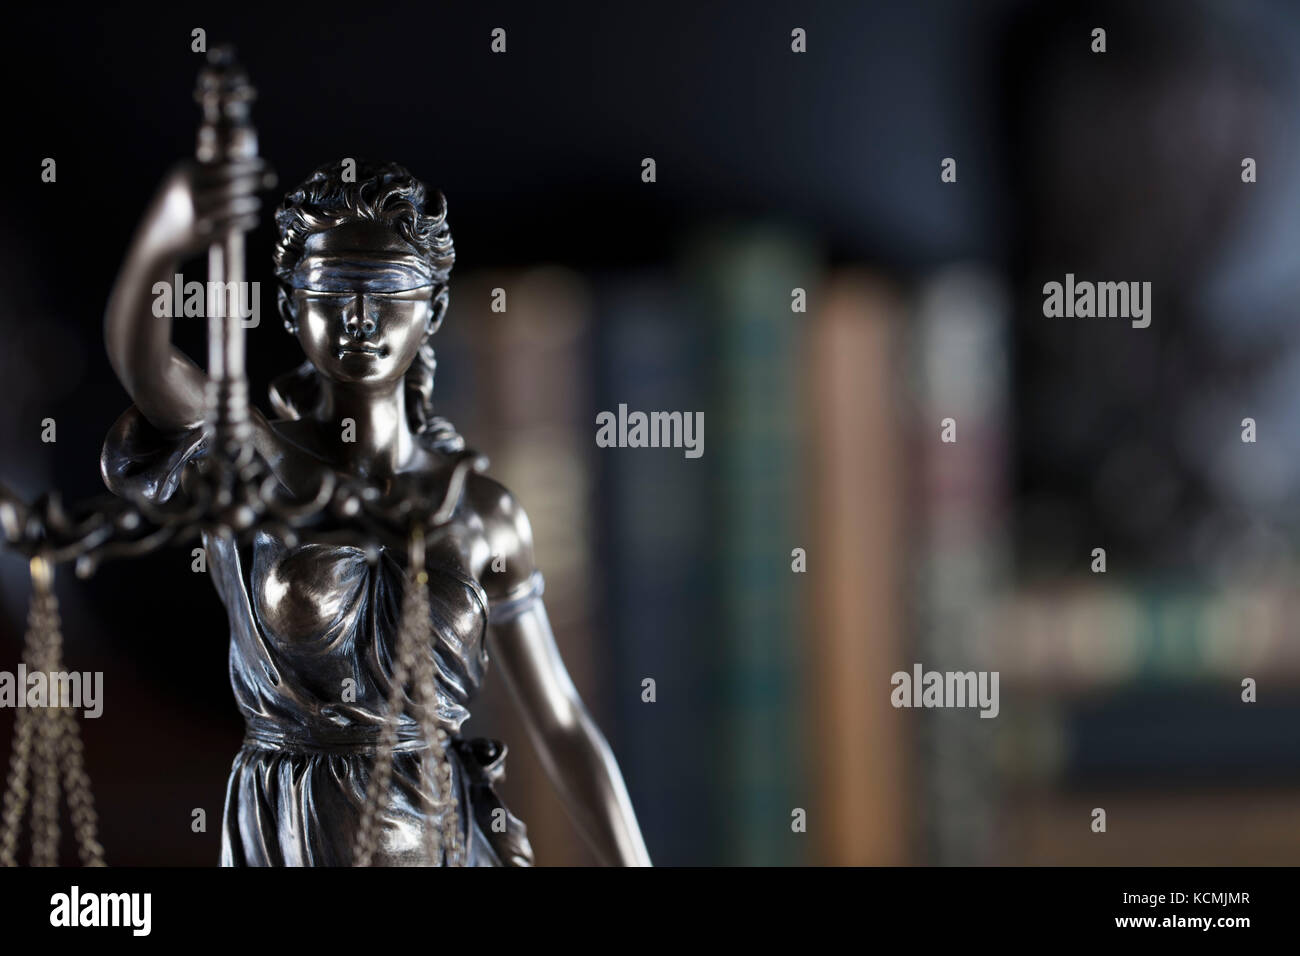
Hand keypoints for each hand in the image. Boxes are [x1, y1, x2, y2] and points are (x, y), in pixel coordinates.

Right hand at [133, 158, 274, 262]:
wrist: (156, 236)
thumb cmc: (180, 202)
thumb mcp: (189, 180)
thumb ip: (216, 170)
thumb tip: (255, 165)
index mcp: (186, 172)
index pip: (227, 166)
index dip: (251, 167)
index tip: (266, 168)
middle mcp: (189, 191)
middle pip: (233, 185)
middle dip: (254, 182)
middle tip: (268, 182)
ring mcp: (195, 214)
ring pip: (235, 206)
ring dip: (251, 204)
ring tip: (255, 203)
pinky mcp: (202, 235)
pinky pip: (234, 225)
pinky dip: (247, 220)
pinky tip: (252, 218)